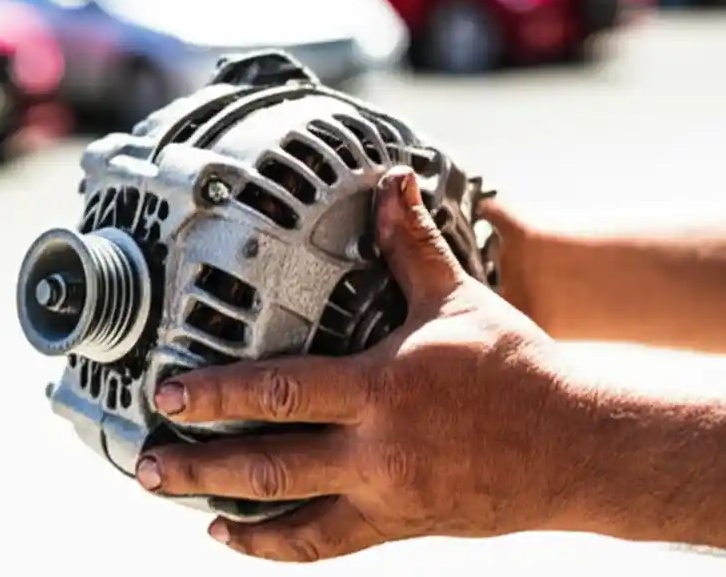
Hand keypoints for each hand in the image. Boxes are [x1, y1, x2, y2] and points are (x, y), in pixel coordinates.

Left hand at [134, 166, 577, 561]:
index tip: (169, 392)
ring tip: (184, 507)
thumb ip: (413, 245)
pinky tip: (243, 538)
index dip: (216, 392)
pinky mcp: (399, 525)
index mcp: (382, 390)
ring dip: (230, 514)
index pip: (279, 392)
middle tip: (149, 464)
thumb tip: (391, 184)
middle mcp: (376, 452)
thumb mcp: (459, 299)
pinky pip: (327, 545)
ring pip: (291, 518)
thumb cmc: (517, 369)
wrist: (576, 446)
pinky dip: (279, 545)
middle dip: (199, 467)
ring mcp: (385, 496)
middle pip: (267, 467)